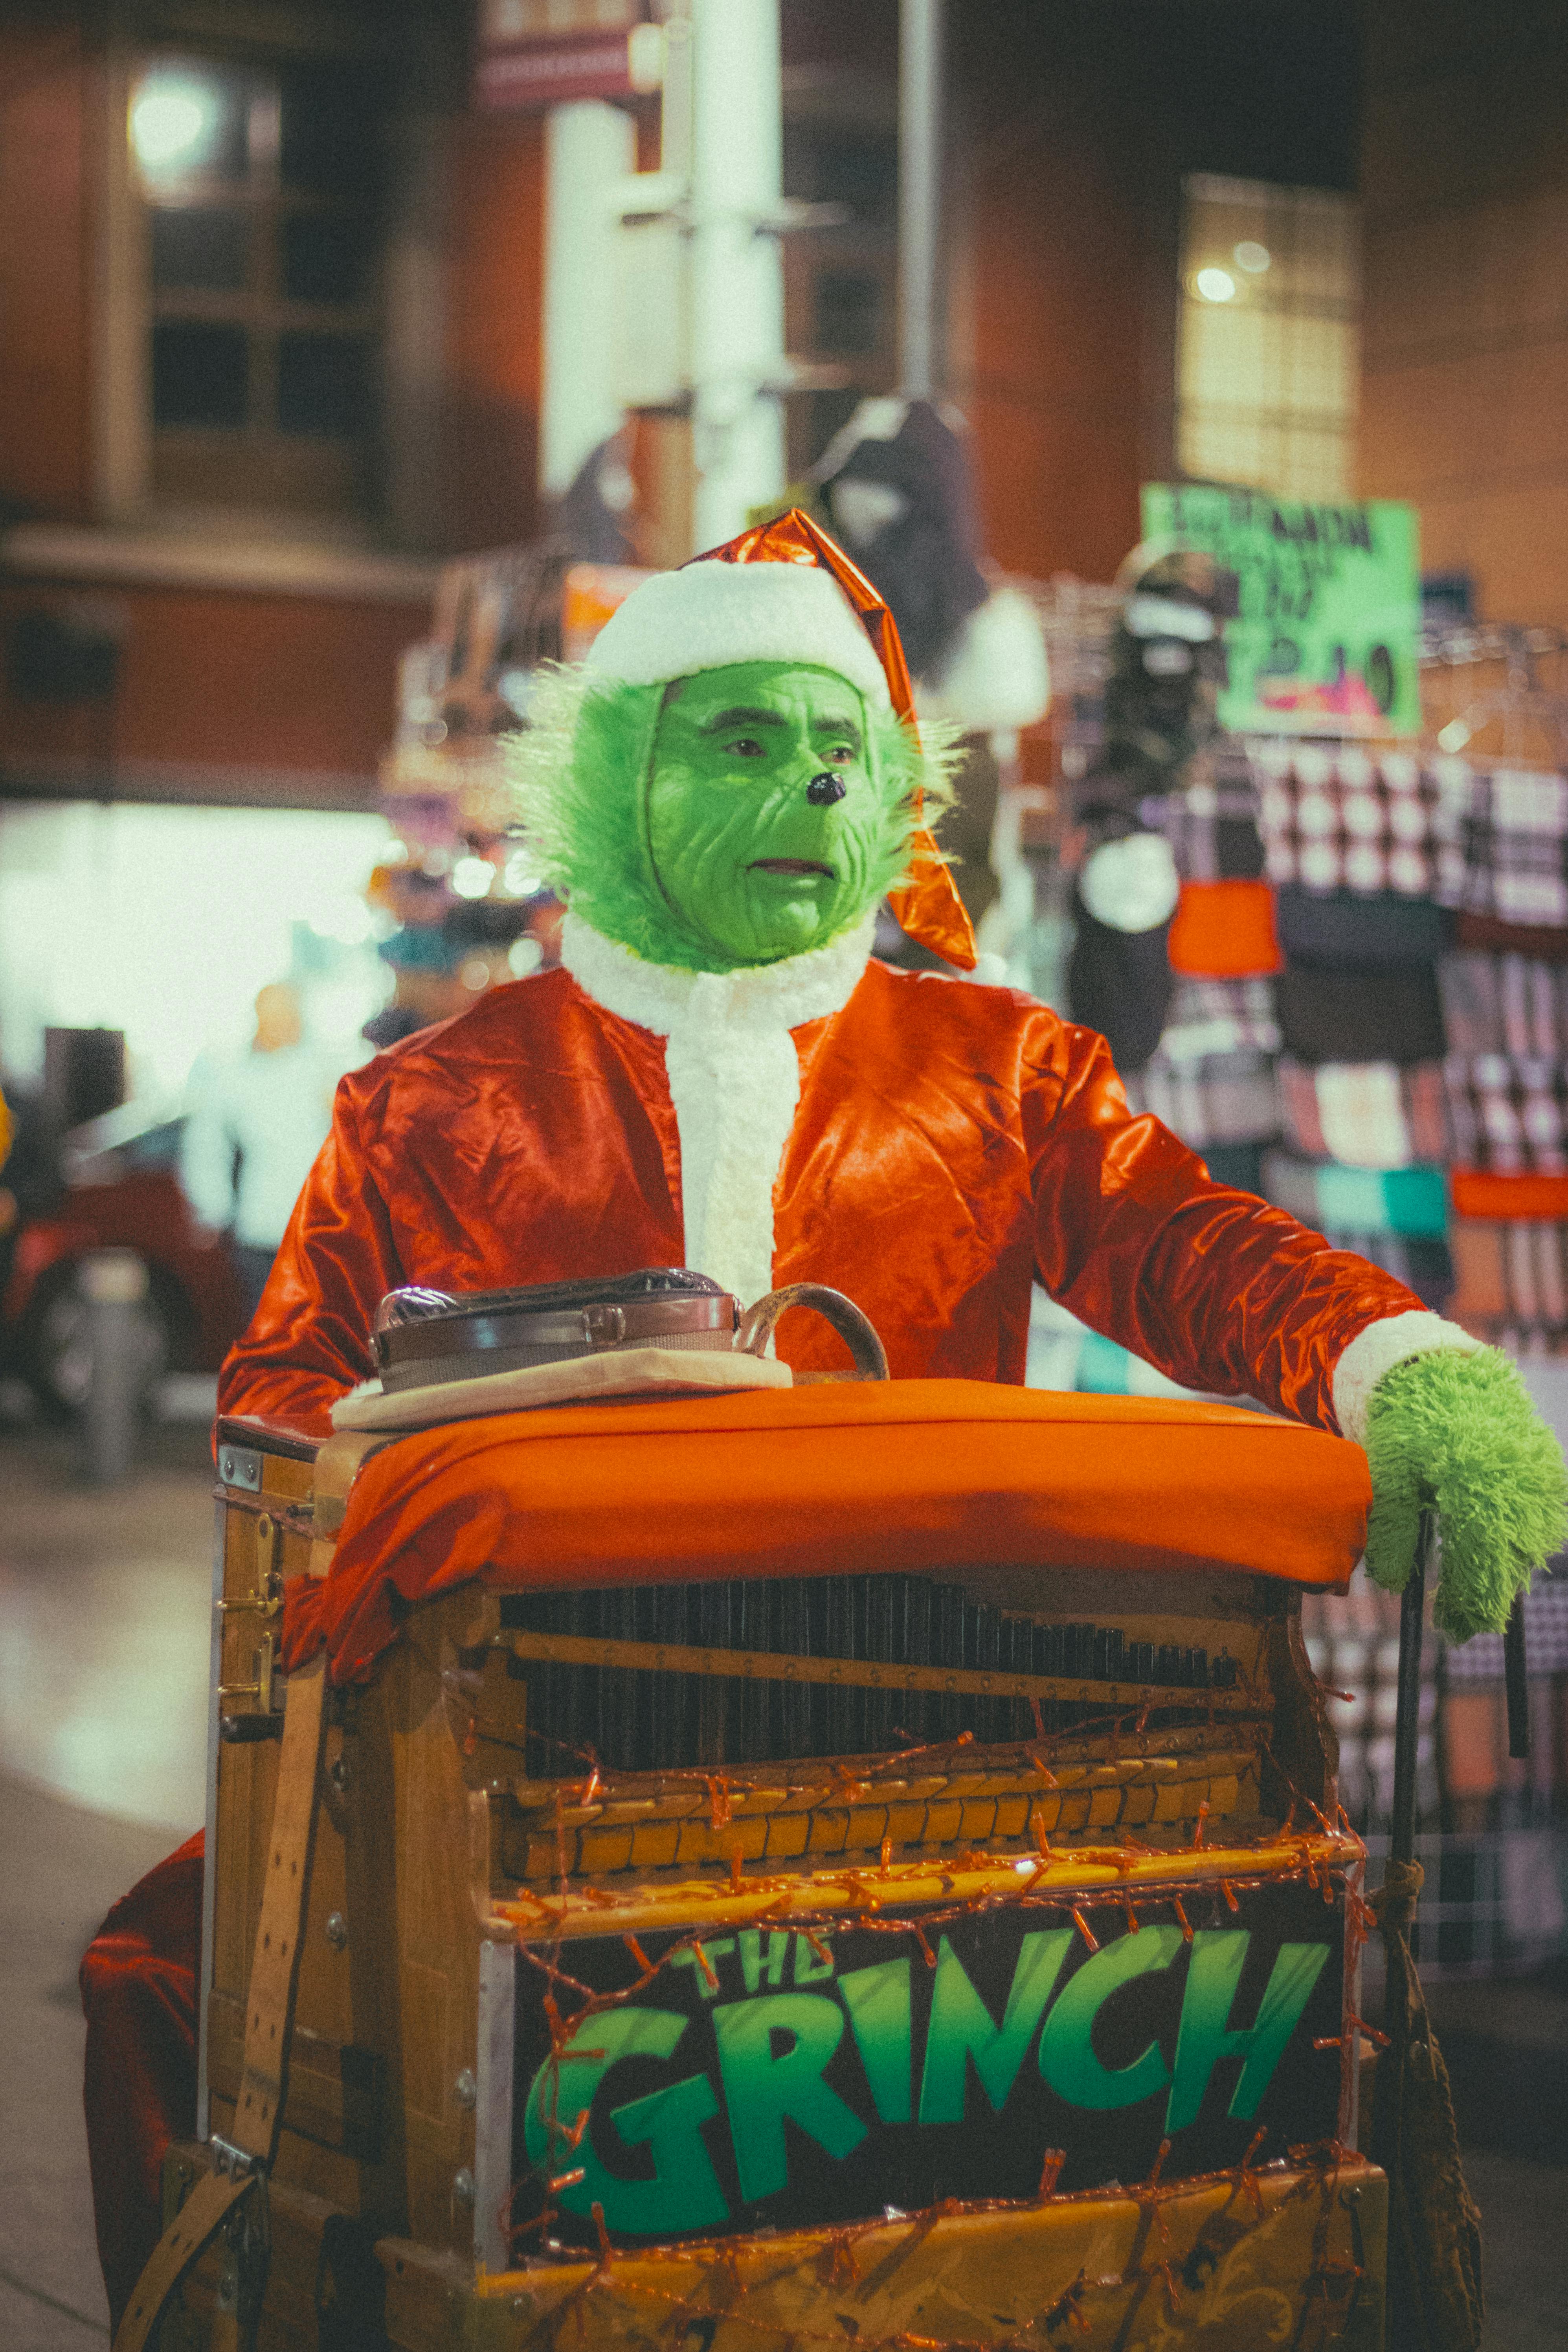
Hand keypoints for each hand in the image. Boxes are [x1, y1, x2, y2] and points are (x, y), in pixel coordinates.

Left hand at [1364, 1346, 1567, 1640]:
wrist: (1444, 1373)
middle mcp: (1516, 1483)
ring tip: (1470, 1597)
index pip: (1480, 1564)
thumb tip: (1392, 1586)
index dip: (1467, 1604)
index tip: (1449, 1629)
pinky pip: (1542, 1525)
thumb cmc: (1409, 1424)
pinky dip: (1519, 1547)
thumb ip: (1393, 1532)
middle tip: (1457, 1626)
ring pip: (1529, 1549)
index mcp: (1473, 1484)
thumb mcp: (1389, 1476)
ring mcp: (1540, 1477)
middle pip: (1509, 1565)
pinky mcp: (1549, 1471)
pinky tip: (1493, 1559)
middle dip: (1484, 1601)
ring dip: (1502, 1577)